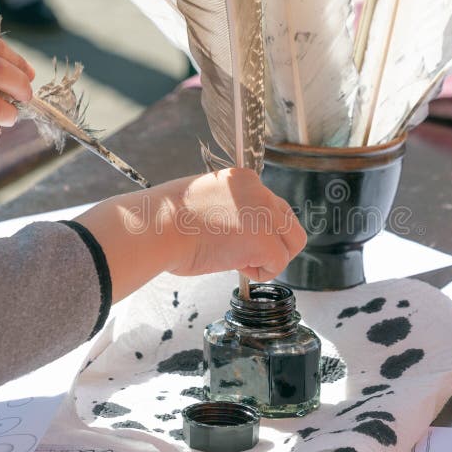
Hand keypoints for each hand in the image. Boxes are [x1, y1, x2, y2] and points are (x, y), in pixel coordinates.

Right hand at [76, 169, 306, 300]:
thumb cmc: (167, 221)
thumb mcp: (204, 200)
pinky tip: (239, 268)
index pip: (269, 204)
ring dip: (272, 257)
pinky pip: (279, 263)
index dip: (258, 228)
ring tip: (243, 262)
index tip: (237, 238)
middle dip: (273, 242)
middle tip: (247, 255)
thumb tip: (240, 230)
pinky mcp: (265, 241)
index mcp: (243, 179)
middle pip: (288, 221)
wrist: (158, 228)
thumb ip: (230, 209)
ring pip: (293, 241)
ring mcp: (265, 214)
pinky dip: (262, 272)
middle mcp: (260, 191)